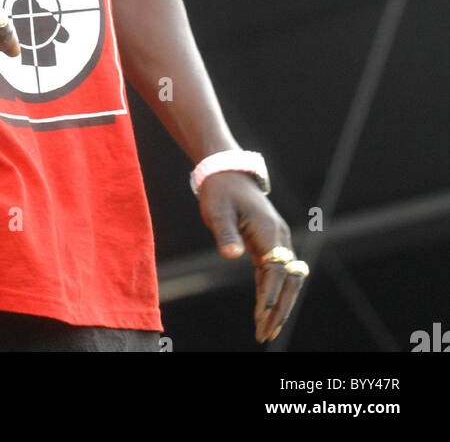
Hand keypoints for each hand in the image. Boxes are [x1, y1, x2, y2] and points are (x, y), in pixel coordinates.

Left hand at [198, 171, 304, 343]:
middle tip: (266, 333)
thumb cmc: (220, 191)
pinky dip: (273, 294)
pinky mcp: (271, 244)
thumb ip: (226, 233)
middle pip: (289, 280)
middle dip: (280, 308)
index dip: (270, 293)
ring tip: (267, 331)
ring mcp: (278, 240)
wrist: (227, 173)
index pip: (275, 268)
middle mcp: (279, 237)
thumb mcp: (218, 210)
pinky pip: (277, 274)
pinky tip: (264, 313)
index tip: (261, 315)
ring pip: (287, 280)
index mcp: (268, 229)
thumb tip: (231, 255)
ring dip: (279, 305)